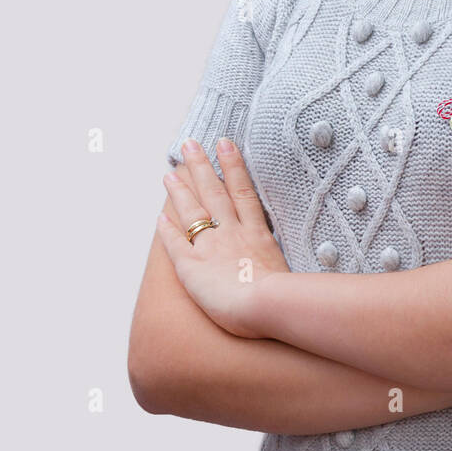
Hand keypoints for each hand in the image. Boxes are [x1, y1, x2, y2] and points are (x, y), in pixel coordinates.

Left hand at [156, 137, 287, 337]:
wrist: (267, 306)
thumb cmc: (287, 298)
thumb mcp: (291, 273)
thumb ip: (284, 261)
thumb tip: (288, 264)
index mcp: (257, 234)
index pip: (243, 192)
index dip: (233, 166)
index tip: (225, 144)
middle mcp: (233, 234)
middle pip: (215, 192)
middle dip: (201, 166)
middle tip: (190, 144)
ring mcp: (212, 247)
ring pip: (194, 211)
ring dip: (181, 191)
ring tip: (170, 173)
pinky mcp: (193, 267)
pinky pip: (177, 244)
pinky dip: (167, 230)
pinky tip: (160, 217)